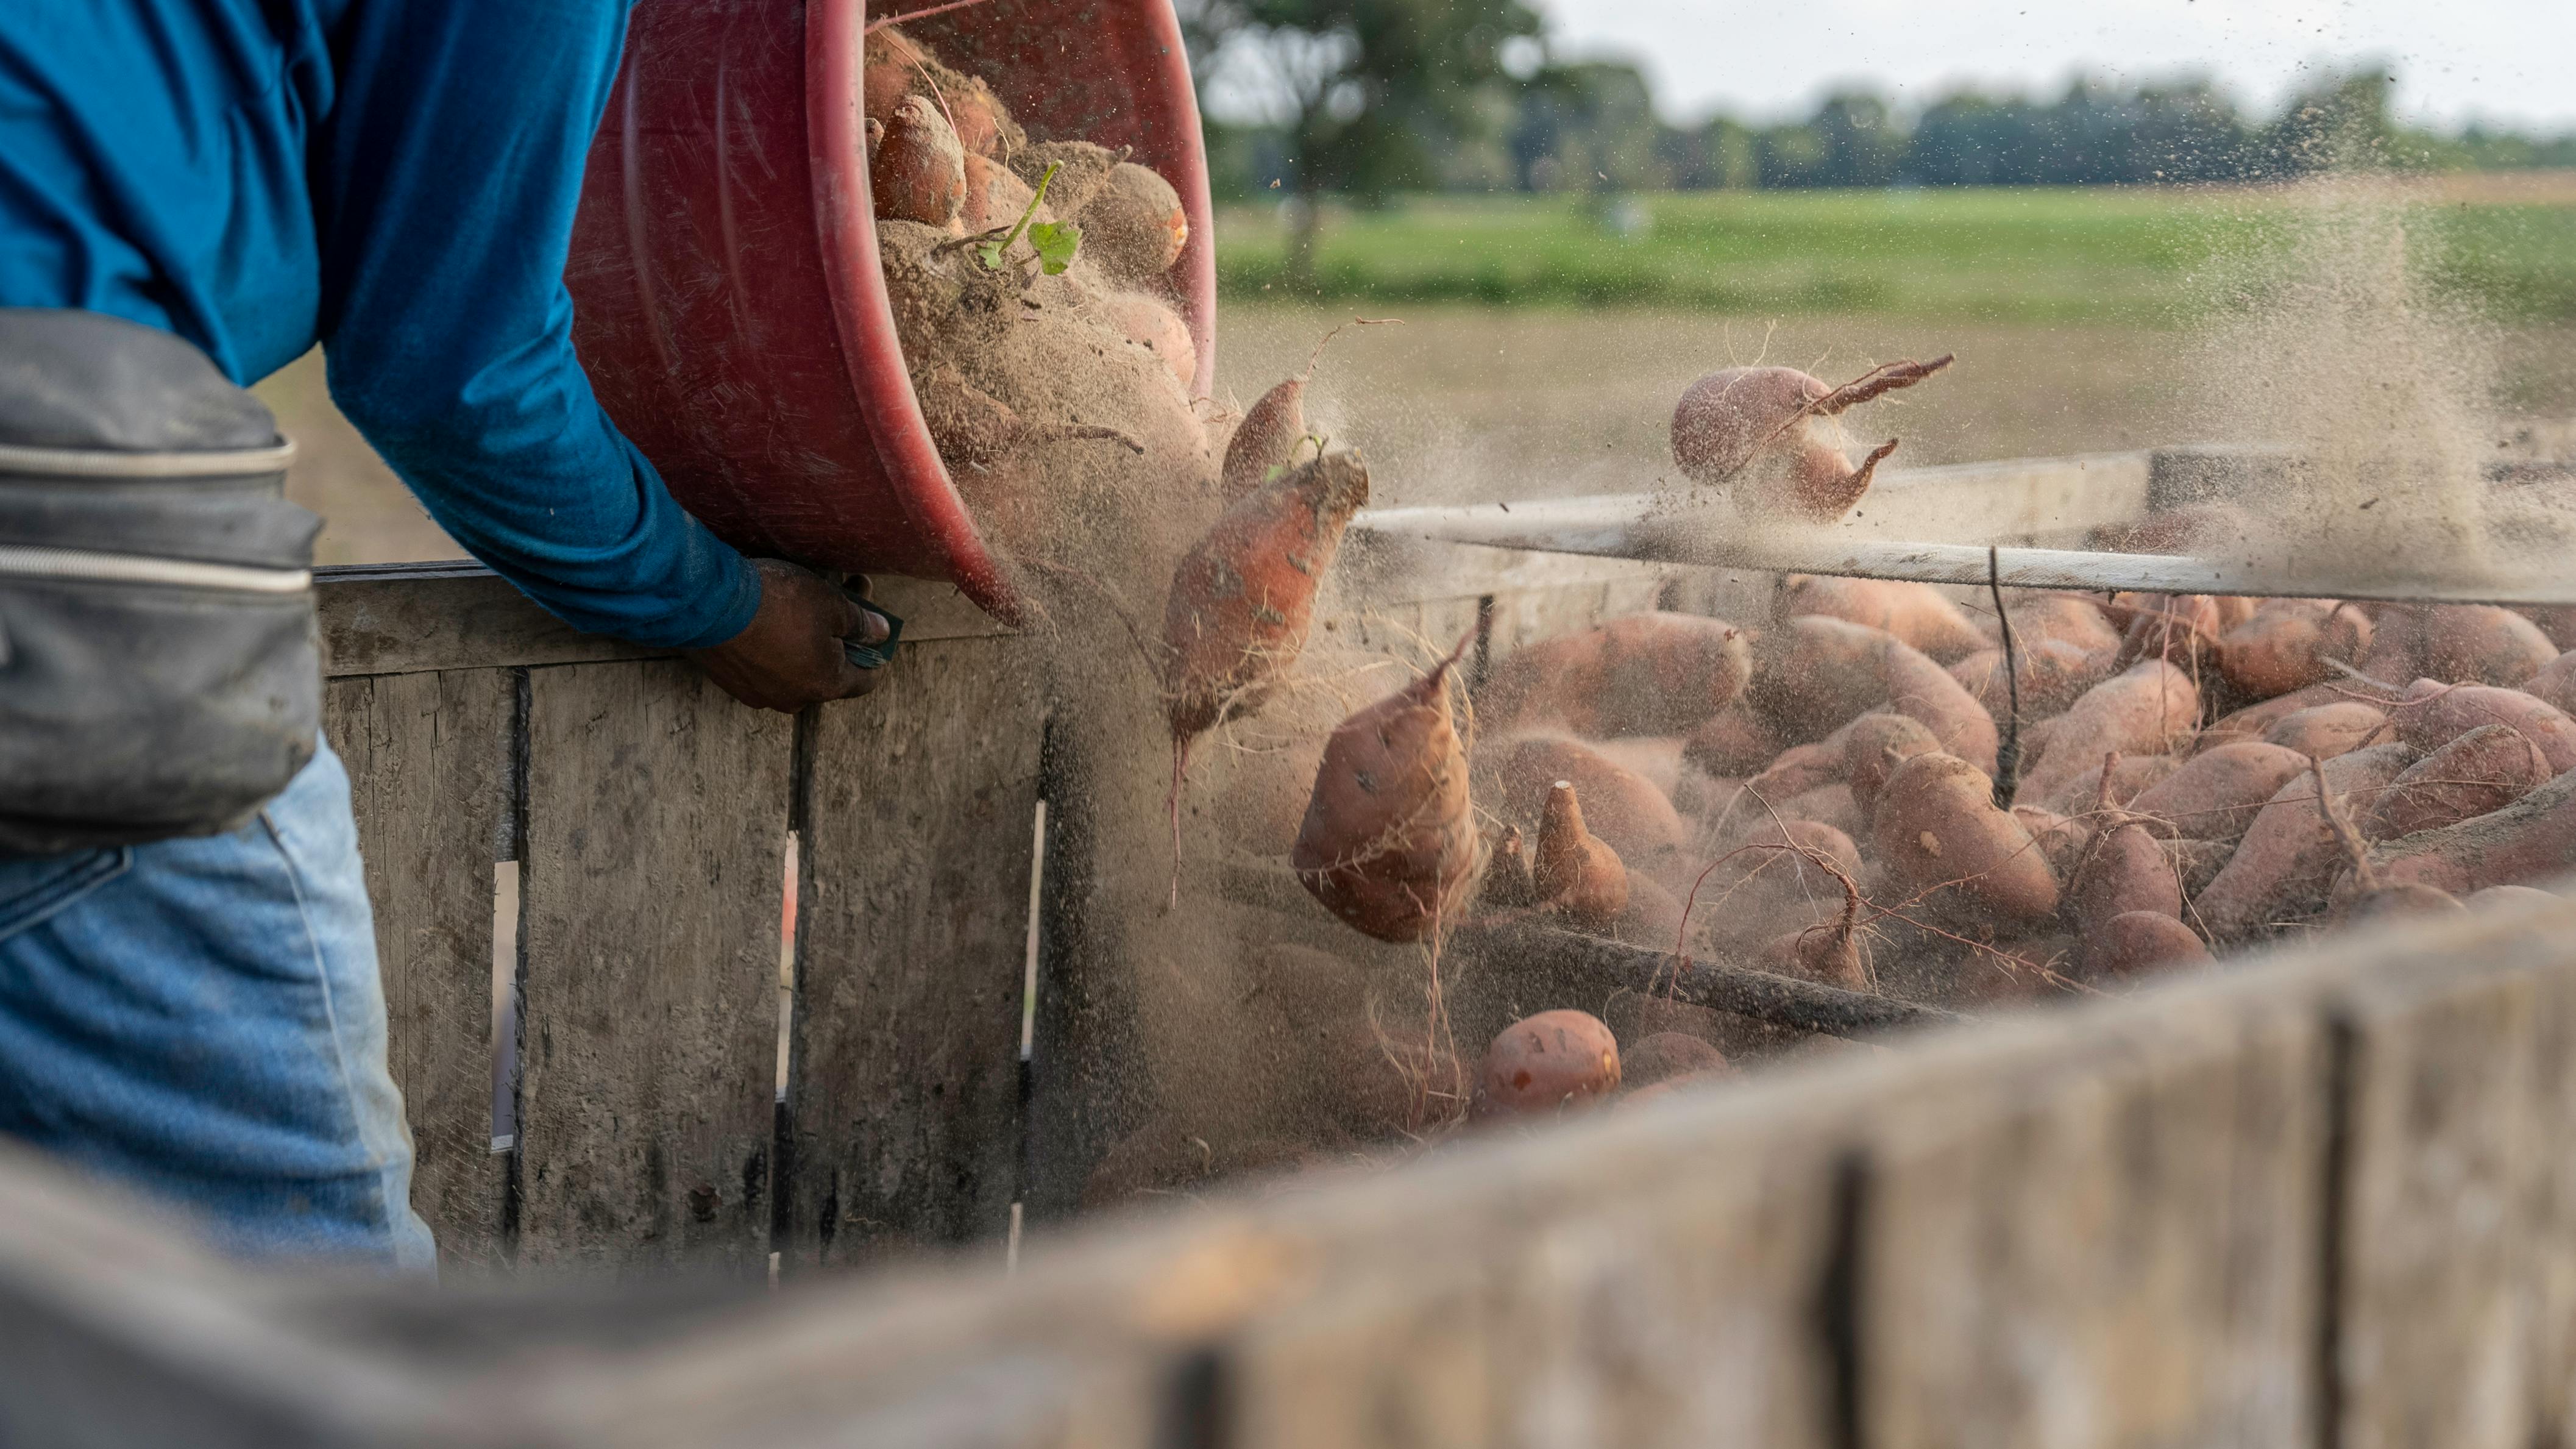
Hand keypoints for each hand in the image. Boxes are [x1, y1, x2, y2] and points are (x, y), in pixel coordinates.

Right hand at [687, 559, 891, 712]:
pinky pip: (764, 665)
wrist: (707, 603)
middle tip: (843, 596)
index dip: (875, 654)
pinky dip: (773, 645)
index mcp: (825, 685)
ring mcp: (758, 693)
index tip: (876, 632)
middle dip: (840, 636)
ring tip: (803, 602)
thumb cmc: (777, 602)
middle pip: (829, 670)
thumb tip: (881, 633)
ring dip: (805, 640)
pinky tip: (769, 617)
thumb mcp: (831, 604)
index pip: (865, 681)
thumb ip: (861, 623)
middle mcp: (793, 698)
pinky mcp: (731, 681)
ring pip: (795, 667)